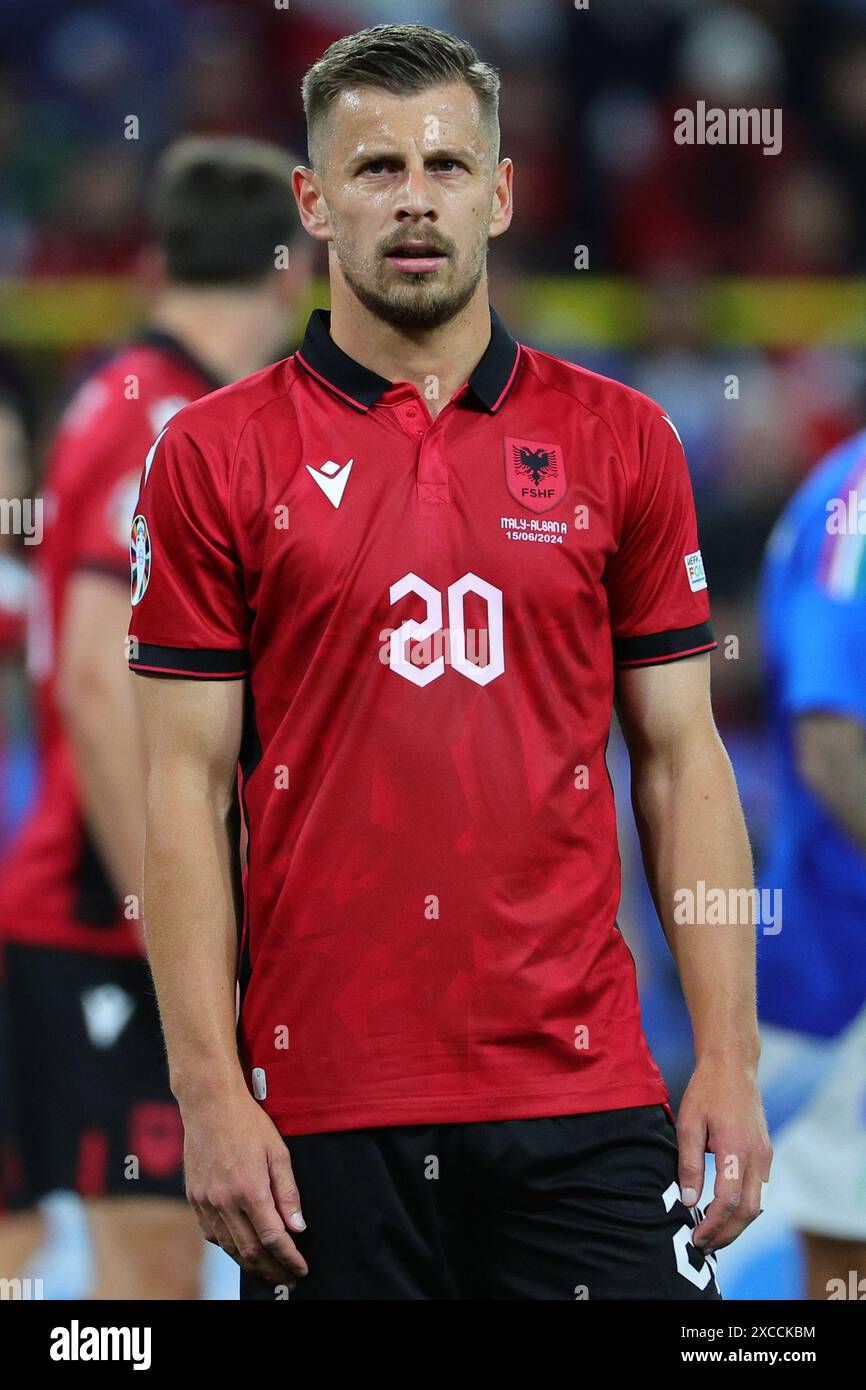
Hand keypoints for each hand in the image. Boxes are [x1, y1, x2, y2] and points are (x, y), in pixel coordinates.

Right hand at [181, 1086, 308, 1288]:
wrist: (209, 1105)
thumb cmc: (248, 1124)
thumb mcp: (278, 1152)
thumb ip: (288, 1193)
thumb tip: (298, 1227)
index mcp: (250, 1189)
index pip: (273, 1238)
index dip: (289, 1258)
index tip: (301, 1269)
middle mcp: (225, 1201)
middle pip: (251, 1251)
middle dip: (272, 1270)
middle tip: (288, 1278)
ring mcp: (206, 1202)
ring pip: (230, 1247)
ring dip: (251, 1264)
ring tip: (269, 1271)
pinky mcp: (195, 1199)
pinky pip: (212, 1234)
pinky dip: (229, 1247)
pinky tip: (242, 1248)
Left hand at [676, 1057, 771, 1252]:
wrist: (733, 1066)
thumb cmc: (706, 1091)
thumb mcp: (689, 1124)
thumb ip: (689, 1164)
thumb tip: (687, 1200)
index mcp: (735, 1149)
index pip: (728, 1201)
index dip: (712, 1224)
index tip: (695, 1236)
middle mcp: (756, 1156)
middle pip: (748, 1211)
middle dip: (727, 1233)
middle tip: (703, 1244)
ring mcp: (765, 1155)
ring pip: (758, 1204)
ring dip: (737, 1224)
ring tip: (712, 1233)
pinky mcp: (766, 1153)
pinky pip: (759, 1190)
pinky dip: (744, 1208)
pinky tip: (725, 1211)